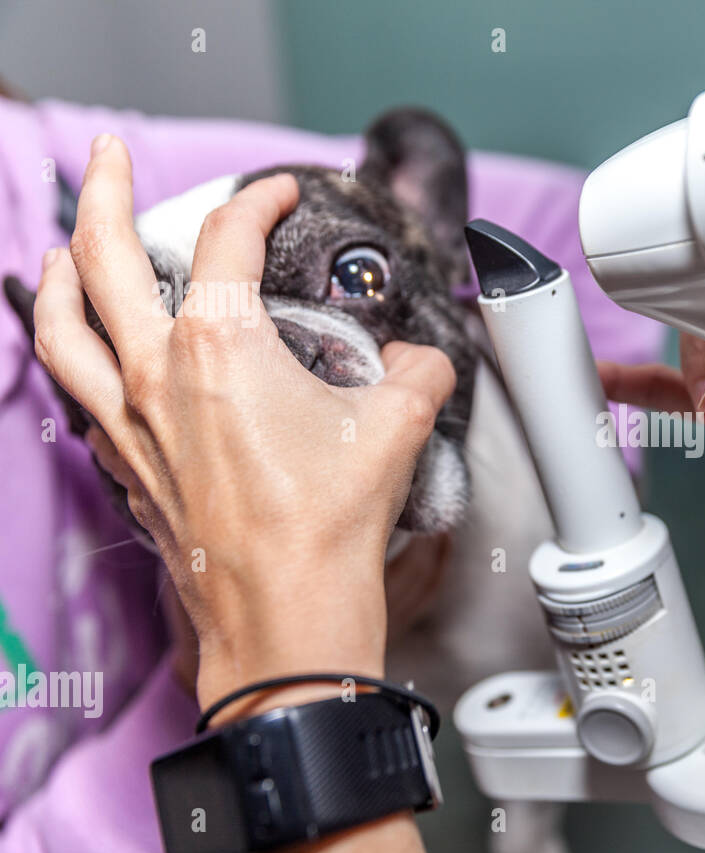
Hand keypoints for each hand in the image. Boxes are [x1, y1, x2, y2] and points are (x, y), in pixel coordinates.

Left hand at [32, 135, 456, 712]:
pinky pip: (78, 395)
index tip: (279, 194)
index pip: (228, 238)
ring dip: (58, 272)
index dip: (259, 200)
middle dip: (105, 191)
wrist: (284, 615)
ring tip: (63, 246)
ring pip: (62, 325)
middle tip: (109, 158)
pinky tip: (95, 360)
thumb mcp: (399, 426)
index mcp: (218, 345)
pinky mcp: (127, 469)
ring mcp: (129, 424)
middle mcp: (156, 374)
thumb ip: (417, 372)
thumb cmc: (325, 527)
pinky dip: (76, 359)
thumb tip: (416, 360)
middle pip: (104, 255)